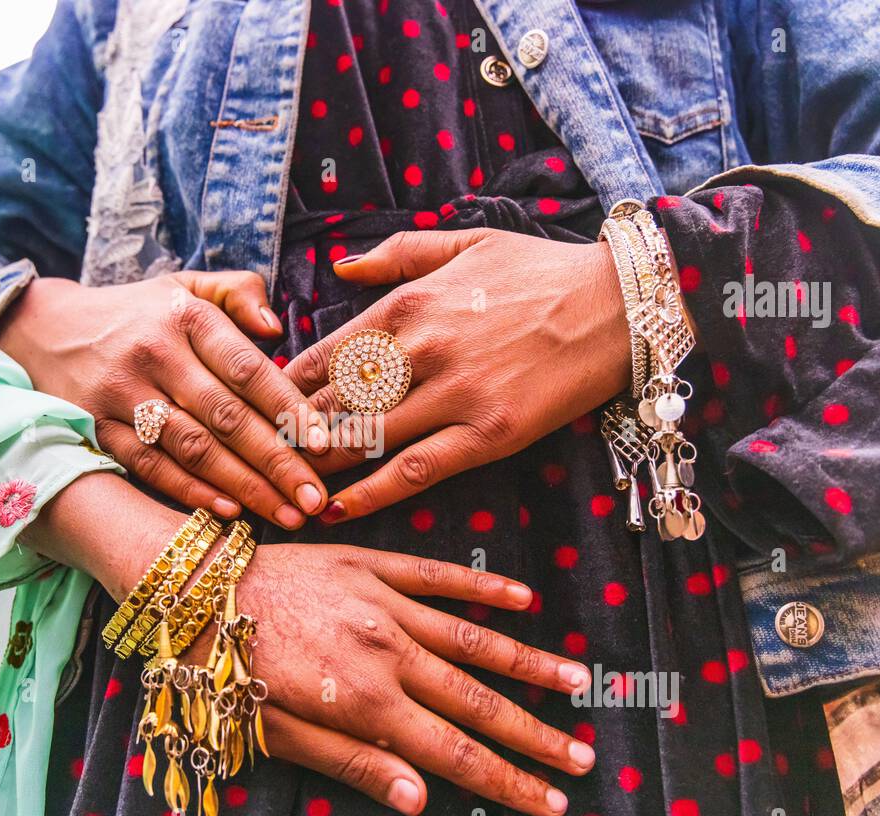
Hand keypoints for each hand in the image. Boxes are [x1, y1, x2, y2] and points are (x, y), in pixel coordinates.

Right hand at [0, 273, 330, 529]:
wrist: (42, 328)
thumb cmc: (136, 313)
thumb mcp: (185, 286)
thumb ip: (238, 293)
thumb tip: (278, 327)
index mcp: (184, 316)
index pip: (246, 367)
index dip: (287, 407)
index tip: (323, 443)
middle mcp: (153, 354)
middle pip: (226, 416)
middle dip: (277, 461)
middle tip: (315, 497)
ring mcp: (122, 394)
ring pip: (193, 448)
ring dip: (244, 487)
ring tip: (286, 514)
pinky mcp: (97, 427)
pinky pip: (151, 466)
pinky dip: (191, 492)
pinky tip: (231, 511)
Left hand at [183, 542, 595, 815]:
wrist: (195, 589)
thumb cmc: (226, 671)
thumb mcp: (277, 734)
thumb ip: (352, 764)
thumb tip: (419, 797)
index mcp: (364, 703)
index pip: (453, 753)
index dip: (506, 781)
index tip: (550, 801)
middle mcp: (387, 653)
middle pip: (477, 703)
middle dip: (534, 736)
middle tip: (582, 759)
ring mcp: (385, 604)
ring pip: (474, 639)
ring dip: (529, 665)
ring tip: (578, 683)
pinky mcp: (372, 564)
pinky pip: (439, 575)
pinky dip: (483, 586)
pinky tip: (524, 597)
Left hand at [284, 229, 630, 521]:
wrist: (616, 304)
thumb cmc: (540, 272)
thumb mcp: (466, 241)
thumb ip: (398, 254)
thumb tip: (341, 267)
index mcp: (409, 302)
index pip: (326, 353)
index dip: (286, 388)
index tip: (262, 409)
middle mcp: (421, 348)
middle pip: (336, 401)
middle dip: (293, 434)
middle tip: (263, 460)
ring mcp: (453, 393)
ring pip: (366, 438)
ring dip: (320, 466)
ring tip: (286, 488)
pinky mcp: (487, 433)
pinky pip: (415, 470)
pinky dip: (371, 493)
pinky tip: (338, 509)